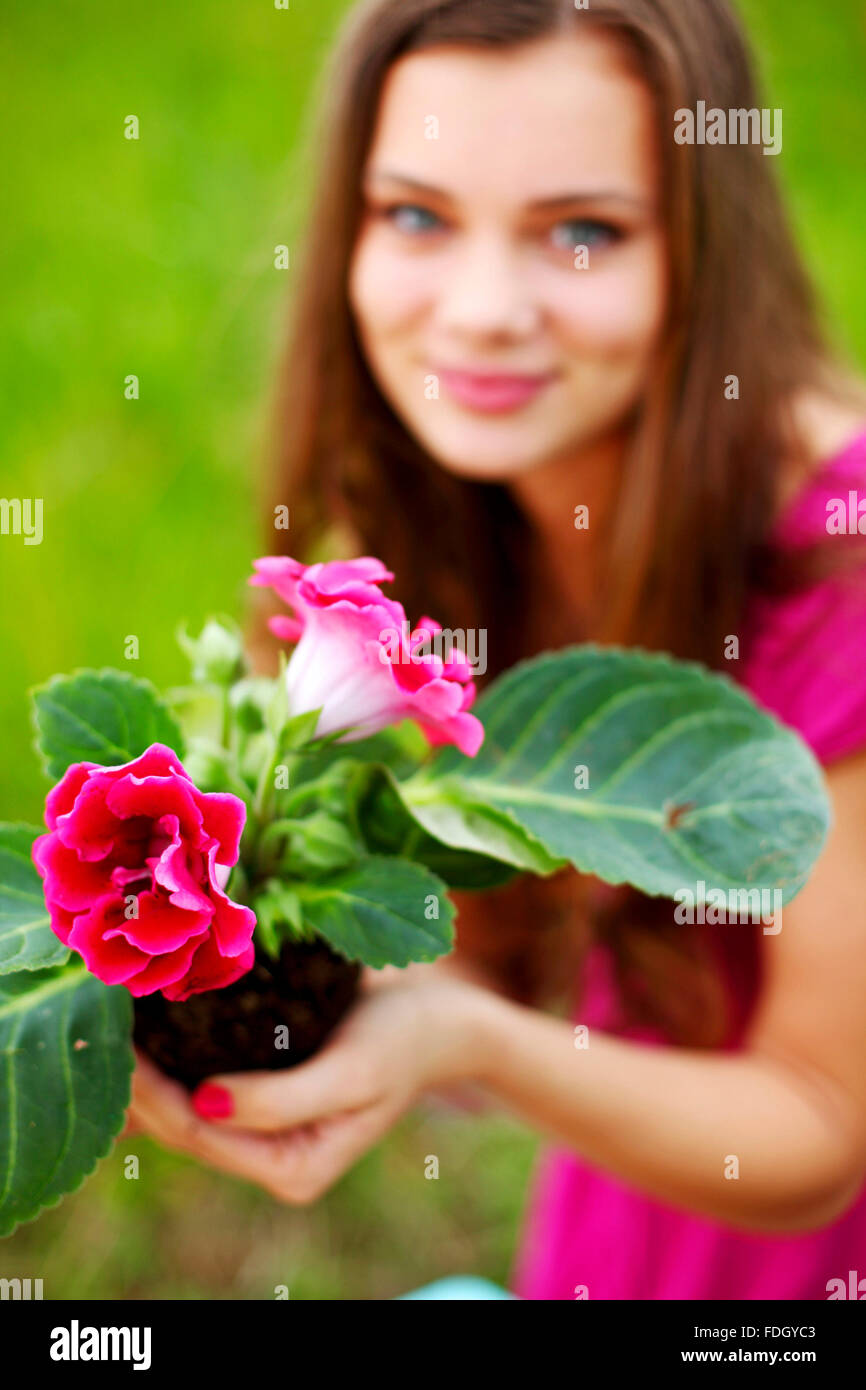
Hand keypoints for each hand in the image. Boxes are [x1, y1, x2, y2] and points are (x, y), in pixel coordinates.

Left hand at [127, 963, 494, 1203]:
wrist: (444, 1021)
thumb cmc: (403, 1042)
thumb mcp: (352, 1072)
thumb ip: (282, 1100)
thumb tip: (203, 1103)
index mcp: (293, 1169)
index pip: (198, 1135)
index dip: (151, 1091)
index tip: (119, 1038)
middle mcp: (273, 1158)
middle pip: (182, 1126)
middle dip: (140, 1080)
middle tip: (106, 1020)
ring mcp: (267, 1128)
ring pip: (186, 1104)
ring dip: (150, 1067)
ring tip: (115, 1019)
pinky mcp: (266, 1094)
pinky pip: (204, 1079)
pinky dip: (175, 1054)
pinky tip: (150, 1022)